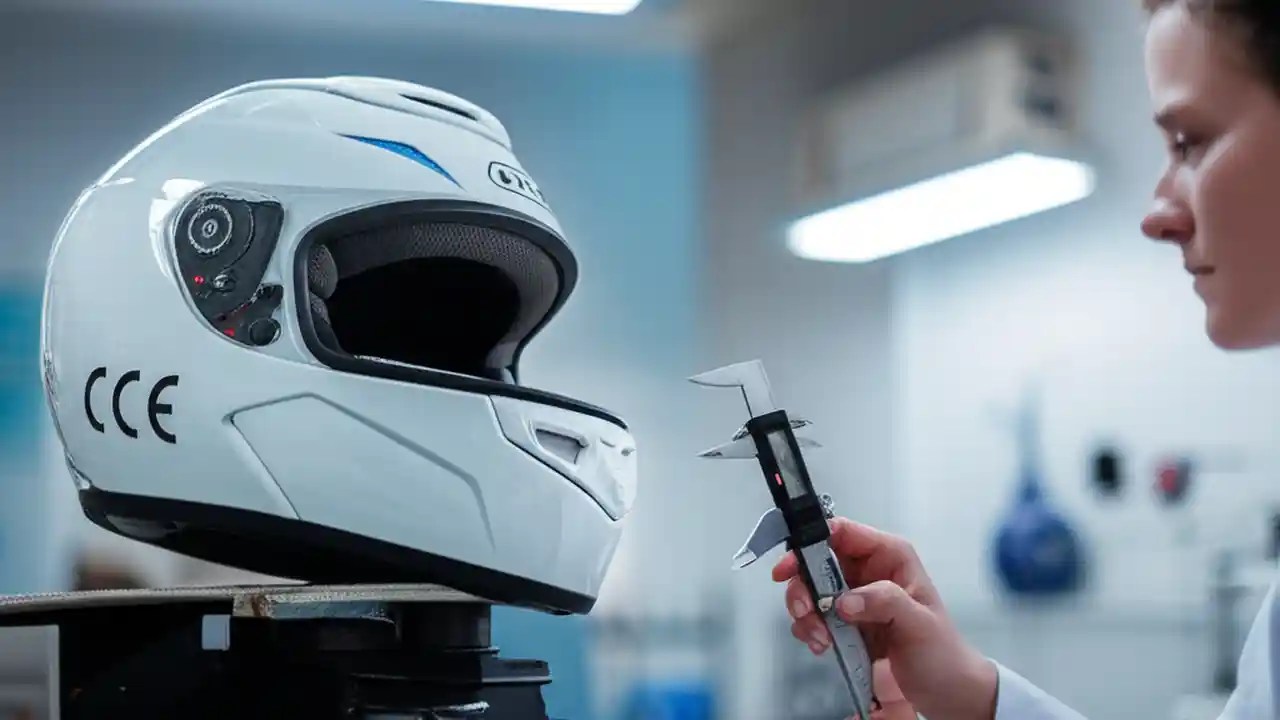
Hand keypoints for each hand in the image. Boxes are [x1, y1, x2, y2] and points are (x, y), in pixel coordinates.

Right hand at [774, 517, 997, 719]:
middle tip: (806, 610)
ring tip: (819, 637)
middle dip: (803, 586)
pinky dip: (810, 630)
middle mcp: (868, 571)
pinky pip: (813, 616)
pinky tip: (823, 645)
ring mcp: (855, 597)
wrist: (946, 692)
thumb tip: (845, 600)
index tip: (790, 566)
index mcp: (889, 557)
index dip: (810, 541)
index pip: (842, 532)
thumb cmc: (942, 653)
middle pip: (816, 561)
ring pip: (810, 590)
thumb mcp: (919, 623)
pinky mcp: (845, 622)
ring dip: (805, 613)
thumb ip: (884, 602)